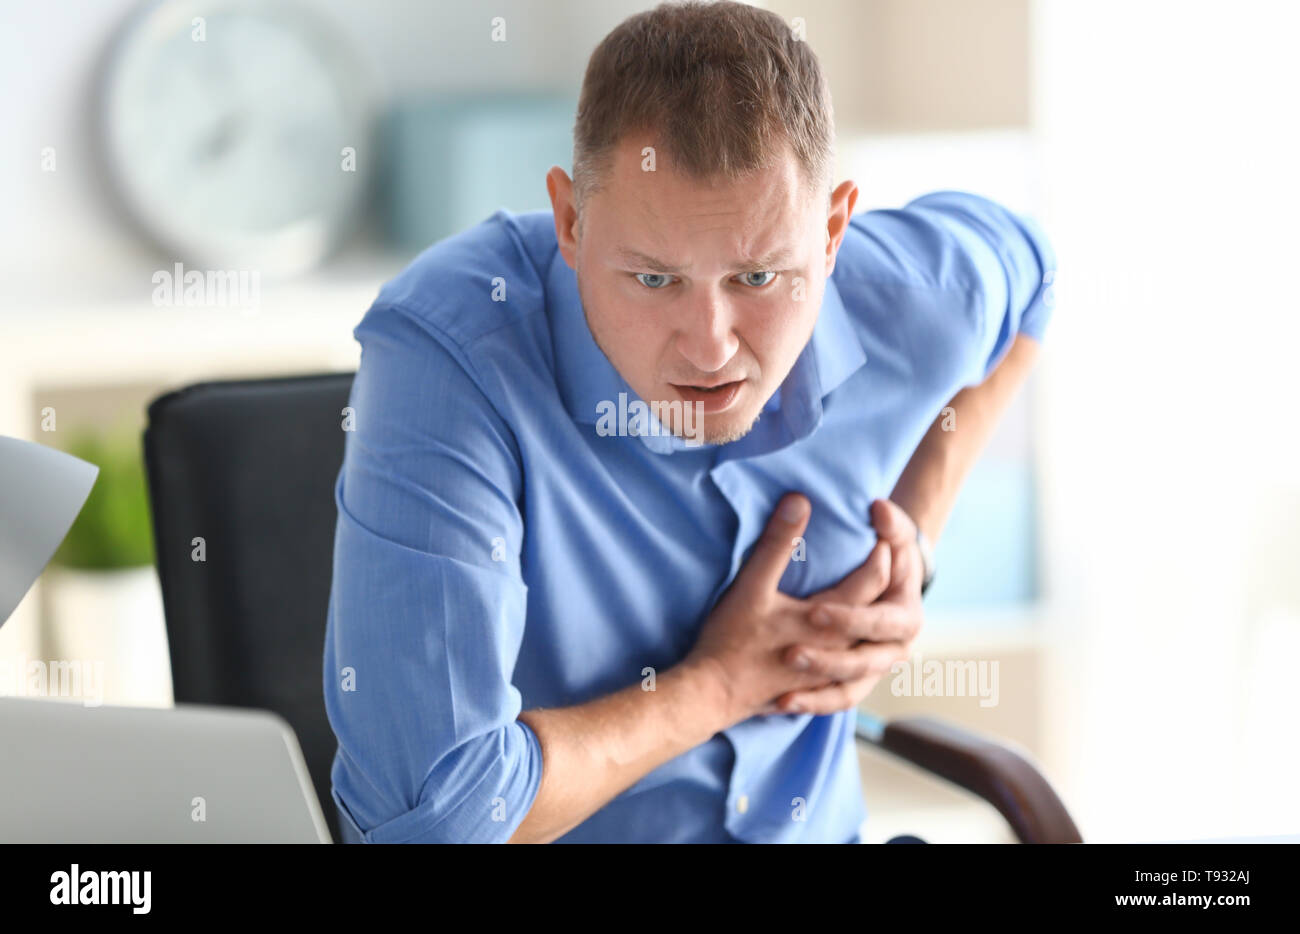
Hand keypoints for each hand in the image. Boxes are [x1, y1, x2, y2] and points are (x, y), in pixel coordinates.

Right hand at [683, 492, 884, 723]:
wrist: (710, 695)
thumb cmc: (732, 640)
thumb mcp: (752, 586)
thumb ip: (777, 544)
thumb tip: (799, 501)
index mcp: (827, 621)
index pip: (871, 583)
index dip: (880, 557)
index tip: (882, 537)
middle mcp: (837, 650)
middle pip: (876, 617)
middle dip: (885, 589)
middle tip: (887, 564)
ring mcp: (826, 676)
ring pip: (869, 652)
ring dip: (875, 630)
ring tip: (877, 611)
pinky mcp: (812, 693)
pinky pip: (849, 681)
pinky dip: (858, 665)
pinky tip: (855, 661)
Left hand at [767, 497, 925, 715]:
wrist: (896, 579)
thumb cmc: (892, 552)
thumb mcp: (894, 536)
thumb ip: (889, 522)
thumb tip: (877, 506)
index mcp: (905, 616)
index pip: (880, 621)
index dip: (849, 619)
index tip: (812, 612)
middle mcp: (895, 648)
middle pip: (863, 661)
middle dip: (827, 660)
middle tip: (789, 655)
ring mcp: (875, 668)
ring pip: (850, 688)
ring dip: (817, 690)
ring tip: (783, 689)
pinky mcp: (857, 680)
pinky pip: (836, 701)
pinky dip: (813, 704)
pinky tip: (781, 705)